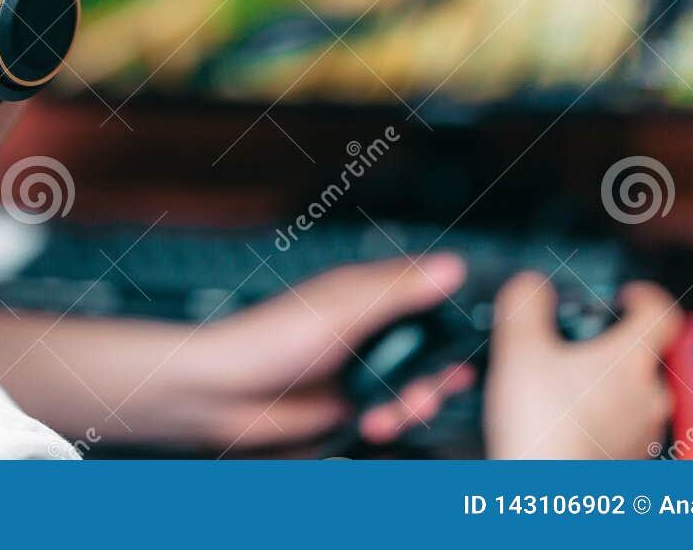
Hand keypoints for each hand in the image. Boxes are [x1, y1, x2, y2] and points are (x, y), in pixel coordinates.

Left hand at [184, 255, 474, 451]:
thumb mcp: (342, 309)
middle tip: (430, 391)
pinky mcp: (348, 410)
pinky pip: (388, 420)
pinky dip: (387, 426)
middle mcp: (368, 335)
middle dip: (436, 379)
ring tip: (386, 416)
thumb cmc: (266, 340)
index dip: (455, 325)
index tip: (472, 345)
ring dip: (408, 408)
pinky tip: (370, 427)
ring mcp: (359, 374)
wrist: (221, 397)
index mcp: (368, 298)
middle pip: (429, 357)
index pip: (431, 304)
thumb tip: (452, 266)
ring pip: (412, 393)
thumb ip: (400, 291)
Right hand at [482, 272, 682, 458]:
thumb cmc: (542, 428)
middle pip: (646, 354)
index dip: (644, 295)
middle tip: (577, 347)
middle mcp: (650, 395)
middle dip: (613, 346)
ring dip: (608, 384)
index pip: (663, 310)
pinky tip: (569, 422)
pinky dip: (604, 416)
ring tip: (565, 389)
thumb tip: (531, 286)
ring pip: (636, 392)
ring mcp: (646, 430)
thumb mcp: (518, 349)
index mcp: (631, 360)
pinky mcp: (635, 458)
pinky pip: (627, 425)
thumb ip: (525, 304)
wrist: (547, 495)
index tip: (625, 295)